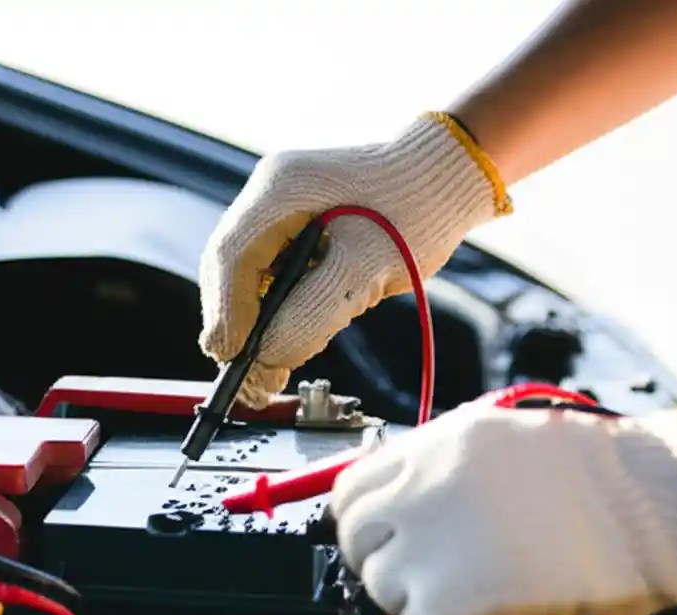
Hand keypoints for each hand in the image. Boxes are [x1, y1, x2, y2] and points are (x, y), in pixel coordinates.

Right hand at [198, 113, 511, 408]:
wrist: (449, 176)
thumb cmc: (418, 212)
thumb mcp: (367, 270)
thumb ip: (310, 316)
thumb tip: (265, 361)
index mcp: (281, 188)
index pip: (231, 257)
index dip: (227, 314)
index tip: (234, 360)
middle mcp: (269, 191)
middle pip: (227, 266)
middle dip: (233, 322)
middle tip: (248, 376)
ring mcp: (278, 203)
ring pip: (242, 271)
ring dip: (249, 318)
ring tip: (265, 366)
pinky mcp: (291, 218)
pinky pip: (264, 268)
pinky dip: (268, 304)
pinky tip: (282, 331)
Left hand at [331, 402, 676, 614]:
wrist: (652, 501)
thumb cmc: (596, 476)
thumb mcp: (493, 442)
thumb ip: (435, 468)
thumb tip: (397, 500)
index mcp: (429, 448)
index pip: (348, 491)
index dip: (363, 522)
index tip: (381, 538)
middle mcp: (419, 489)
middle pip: (357, 540)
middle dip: (382, 562)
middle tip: (423, 574)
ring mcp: (431, 541)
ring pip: (382, 587)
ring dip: (415, 598)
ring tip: (466, 591)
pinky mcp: (455, 594)